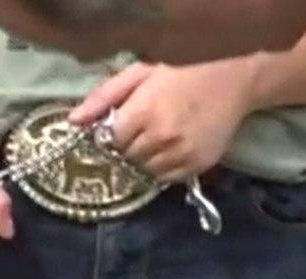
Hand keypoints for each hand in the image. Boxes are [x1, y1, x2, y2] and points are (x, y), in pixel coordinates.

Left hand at [70, 59, 259, 184]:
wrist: (232, 80)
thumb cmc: (181, 72)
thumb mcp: (139, 74)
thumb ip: (104, 97)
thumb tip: (73, 122)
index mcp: (143, 112)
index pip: (110, 141)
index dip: (112, 135)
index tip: (120, 127)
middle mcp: (160, 137)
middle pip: (126, 158)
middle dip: (128, 147)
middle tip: (142, 130)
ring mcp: (180, 154)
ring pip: (145, 172)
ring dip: (144, 160)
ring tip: (156, 139)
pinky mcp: (197, 166)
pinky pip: (166, 179)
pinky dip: (163, 168)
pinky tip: (170, 149)